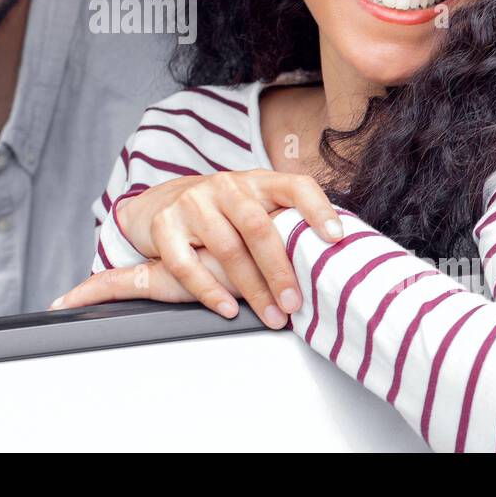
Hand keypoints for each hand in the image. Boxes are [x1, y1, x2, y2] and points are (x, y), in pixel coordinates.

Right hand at [84, 170, 341, 326]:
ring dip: (251, 288)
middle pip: (258, 225)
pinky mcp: (165, 226)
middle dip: (280, 268)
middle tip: (295, 303)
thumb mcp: (252, 205)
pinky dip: (209, 291)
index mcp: (256, 181)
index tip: (336, 237)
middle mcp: (225, 186)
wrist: (159, 203)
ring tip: (270, 314)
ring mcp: (192, 203)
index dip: (317, 208)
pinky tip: (227, 308)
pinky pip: (187, 263)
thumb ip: (284, 221)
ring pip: (226, 247)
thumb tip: (335, 256)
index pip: (294, 184)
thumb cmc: (220, 213)